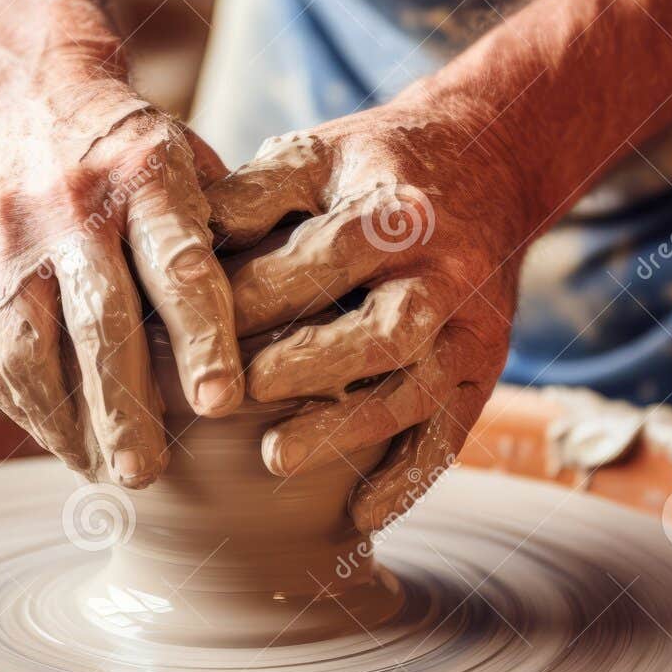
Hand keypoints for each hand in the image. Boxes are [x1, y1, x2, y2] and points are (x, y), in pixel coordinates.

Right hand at [0, 74, 243, 487]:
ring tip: (105, 473)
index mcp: (147, 174)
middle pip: (101, 320)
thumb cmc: (139, 157)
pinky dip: (26, 408)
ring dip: (68, 422)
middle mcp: (71, 202)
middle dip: (125, 407)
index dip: (202, 340)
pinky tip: (62, 441)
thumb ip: (231, 239)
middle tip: (147, 476)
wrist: (30, 94)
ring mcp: (7, 234)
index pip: (180, 267)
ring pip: (32, 348)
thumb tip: (291, 330)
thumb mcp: (195, 169)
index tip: (222, 405)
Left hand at [206, 96, 539, 529]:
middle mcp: (445, 273)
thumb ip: (251, 196)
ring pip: (417, 390)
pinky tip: (359, 515)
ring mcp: (472, 329)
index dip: (258, 294)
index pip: (326, 255)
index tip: (191, 328)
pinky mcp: (485, 371)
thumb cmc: (371, 169)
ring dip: (348, 431)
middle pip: (382, 331)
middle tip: (230, 397)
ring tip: (276, 458)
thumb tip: (180, 242)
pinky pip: (451, 434)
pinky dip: (408, 480)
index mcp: (396, 211)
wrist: (490, 166)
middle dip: (307, 365)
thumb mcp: (314, 156)